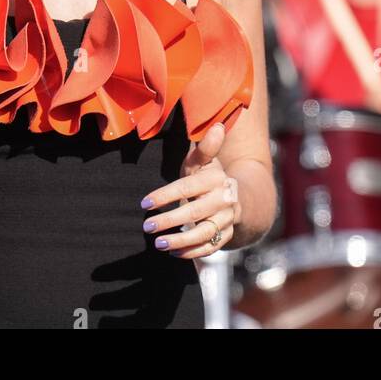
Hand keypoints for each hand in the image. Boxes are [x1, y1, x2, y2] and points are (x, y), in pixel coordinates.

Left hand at [139, 124, 240, 258]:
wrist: (236, 197)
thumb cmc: (207, 177)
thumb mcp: (203, 162)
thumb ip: (205, 148)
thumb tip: (216, 126)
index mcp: (216, 178)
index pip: (188, 187)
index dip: (166, 195)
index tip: (145, 203)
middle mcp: (225, 199)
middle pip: (197, 212)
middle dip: (170, 220)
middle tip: (147, 226)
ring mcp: (227, 219)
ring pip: (205, 233)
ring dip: (182, 240)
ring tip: (159, 244)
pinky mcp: (227, 235)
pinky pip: (212, 247)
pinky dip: (193, 252)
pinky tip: (173, 253)